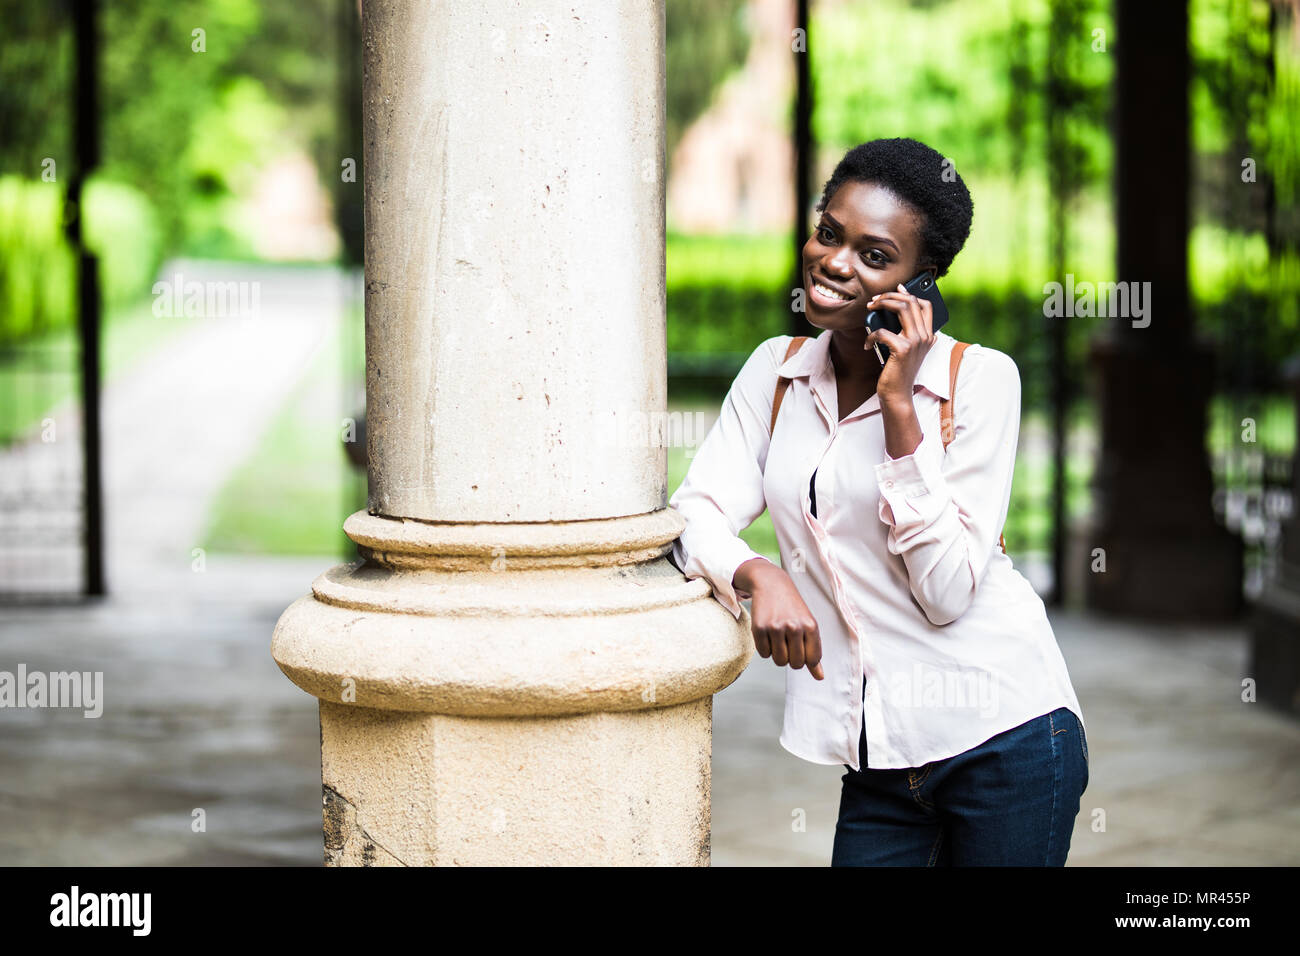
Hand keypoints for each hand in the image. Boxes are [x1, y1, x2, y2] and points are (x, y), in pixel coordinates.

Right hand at [733, 558, 823, 679]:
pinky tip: (768, 634)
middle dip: (791, 658)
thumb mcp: (808, 625)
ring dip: (778, 654)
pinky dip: (765, 648)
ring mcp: (775, 628)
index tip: (802, 647)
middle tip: (788, 643)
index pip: (812, 660)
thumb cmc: (793, 608)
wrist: (771, 584)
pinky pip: (764, 654)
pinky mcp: (759, 628)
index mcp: (810, 626)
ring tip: (778, 639)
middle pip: (795, 664)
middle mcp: (794, 627)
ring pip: (779, 661)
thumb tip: (820, 677)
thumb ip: (814, 652)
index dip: (806, 658)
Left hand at [864, 282, 935, 404]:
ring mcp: (916, 342)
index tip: (896, 287)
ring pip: (902, 308)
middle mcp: (925, 336)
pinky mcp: (903, 349)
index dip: (910, 293)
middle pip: (911, 301)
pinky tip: (866, 344)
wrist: (898, 395)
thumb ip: (906, 332)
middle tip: (875, 299)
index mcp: (928, 335)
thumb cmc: (898, 371)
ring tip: (870, 308)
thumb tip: (891, 310)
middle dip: (890, 295)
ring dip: (882, 304)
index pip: (926, 305)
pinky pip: (883, 331)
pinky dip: (871, 336)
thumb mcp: (906, 350)